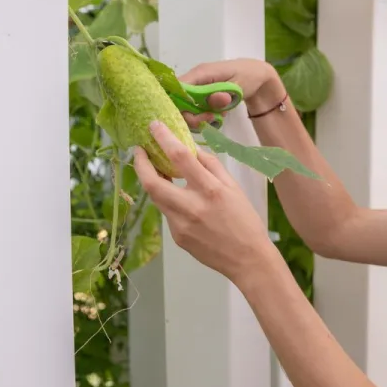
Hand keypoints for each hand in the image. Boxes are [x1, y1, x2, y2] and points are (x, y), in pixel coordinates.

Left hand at [133, 120, 278, 283]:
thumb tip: (191, 150)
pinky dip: (169, 201)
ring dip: (153, 181)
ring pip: (156, 198)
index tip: (154, 126)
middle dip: (140, 164)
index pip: (180, 158)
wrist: (247, 260)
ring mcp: (181, 225)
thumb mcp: (234, 188)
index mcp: (210, 191)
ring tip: (156, 171)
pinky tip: (179, 200)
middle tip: (139, 151)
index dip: (163, 138)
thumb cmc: (245, 221)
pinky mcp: (177, 237)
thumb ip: (212, 166)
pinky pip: (167, 213)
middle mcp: (191, 207)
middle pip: (152, 183)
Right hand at [177, 58, 282, 130]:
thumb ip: (224, 93)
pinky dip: (205, 117)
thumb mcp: (238, 85)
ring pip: (186, 110)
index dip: (180, 105)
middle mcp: (194, 80)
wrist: (256, 76)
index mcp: (200, 72)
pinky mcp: (200, 97)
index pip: (177, 88)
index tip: (197, 116)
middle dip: (193, 116)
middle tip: (211, 118)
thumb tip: (210, 99)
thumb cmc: (248, 76)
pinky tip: (217, 115)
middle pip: (178, 103)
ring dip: (200, 118)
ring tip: (218, 115)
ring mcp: (196, 89)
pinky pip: (194, 111)